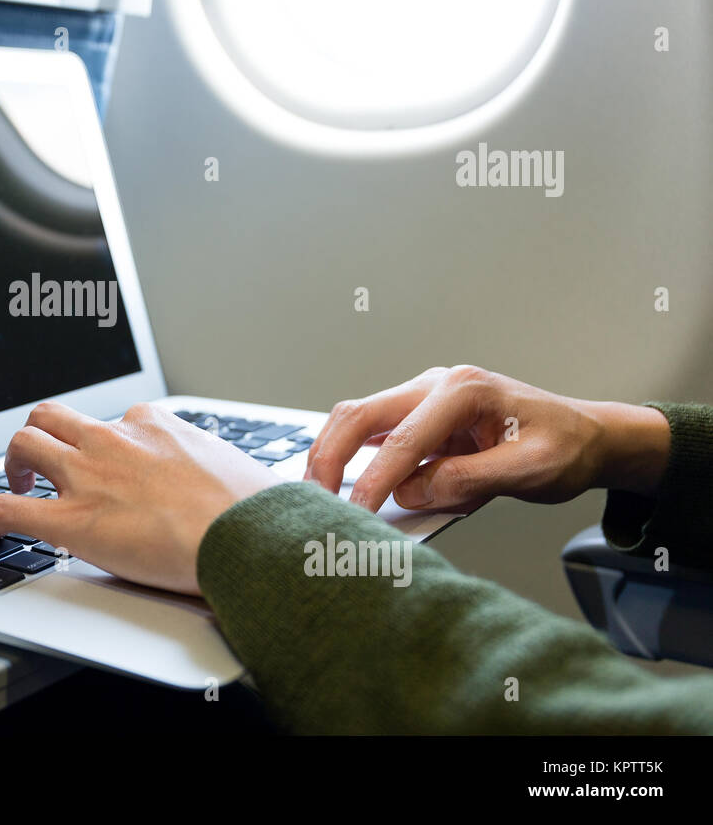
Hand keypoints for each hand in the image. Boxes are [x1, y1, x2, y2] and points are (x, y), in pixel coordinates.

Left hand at [0, 402, 278, 594]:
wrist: (249, 538)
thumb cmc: (255, 512)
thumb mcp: (239, 469)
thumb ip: (220, 470)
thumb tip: (249, 489)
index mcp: (156, 425)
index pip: (115, 419)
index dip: (102, 442)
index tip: (105, 460)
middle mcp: (114, 440)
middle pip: (53, 416)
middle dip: (40, 436)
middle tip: (39, 464)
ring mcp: (88, 476)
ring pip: (24, 444)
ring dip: (12, 464)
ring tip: (16, 486)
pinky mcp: (71, 521)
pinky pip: (10, 510)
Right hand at [304, 365, 670, 512]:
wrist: (584, 435)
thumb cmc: (564, 448)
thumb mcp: (531, 471)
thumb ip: (470, 480)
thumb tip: (412, 491)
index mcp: (463, 391)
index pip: (405, 439)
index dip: (376, 480)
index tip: (358, 514)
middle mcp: (435, 385)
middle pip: (360, 413)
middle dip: (329, 456)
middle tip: (314, 498)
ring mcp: (422, 397)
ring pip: (356, 418)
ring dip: (331, 453)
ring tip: (318, 493)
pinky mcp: (417, 416)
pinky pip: (372, 433)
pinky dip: (349, 456)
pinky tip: (340, 483)